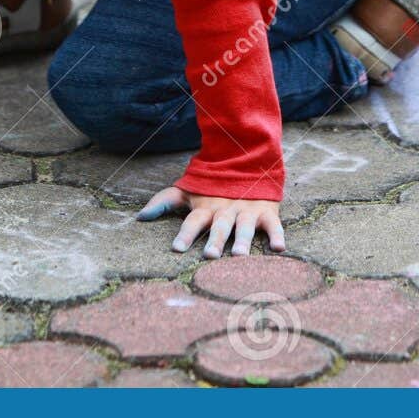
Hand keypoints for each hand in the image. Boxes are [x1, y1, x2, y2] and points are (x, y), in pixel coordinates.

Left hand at [136, 187, 284, 257]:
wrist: (246, 161)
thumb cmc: (212, 185)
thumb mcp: (187, 191)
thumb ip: (164, 201)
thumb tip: (139, 217)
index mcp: (206, 207)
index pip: (193, 221)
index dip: (185, 233)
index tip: (176, 248)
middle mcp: (226, 210)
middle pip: (220, 226)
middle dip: (215, 240)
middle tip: (210, 256)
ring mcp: (247, 211)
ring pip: (244, 226)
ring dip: (243, 240)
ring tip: (239, 255)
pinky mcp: (266, 212)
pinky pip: (274, 225)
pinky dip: (278, 235)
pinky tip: (279, 249)